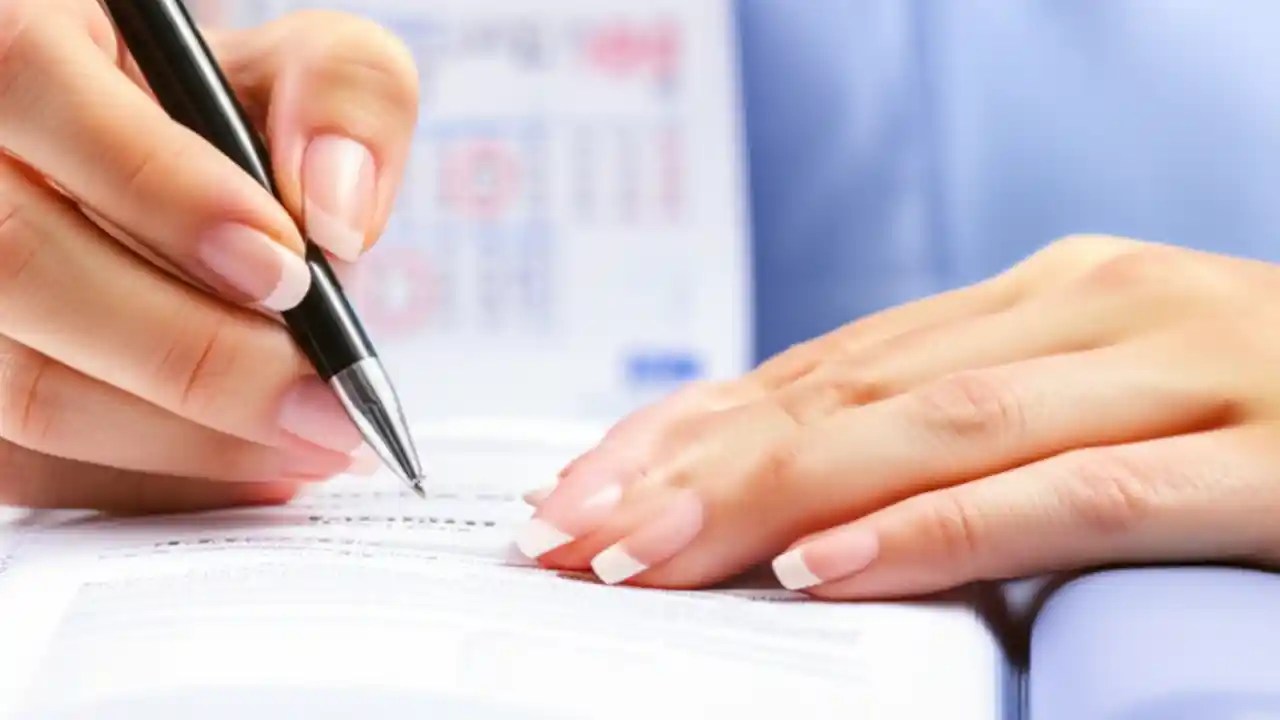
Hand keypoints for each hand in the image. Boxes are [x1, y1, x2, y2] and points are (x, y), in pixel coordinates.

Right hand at [0, 1, 417, 510]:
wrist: (166, 193)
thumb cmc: (226, 129)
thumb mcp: (300, 74)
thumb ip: (345, 97)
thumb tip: (337, 213)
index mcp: (15, 35)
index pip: (31, 81)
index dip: (161, 188)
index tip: (288, 273)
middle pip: (21, 262)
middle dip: (199, 352)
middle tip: (327, 400)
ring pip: (23, 388)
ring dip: (187, 438)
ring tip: (315, 440)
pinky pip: (37, 467)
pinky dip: (157, 482)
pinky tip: (255, 468)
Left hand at [519, 235, 1279, 596]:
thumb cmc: (1268, 413)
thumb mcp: (1095, 396)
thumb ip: (969, 427)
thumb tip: (816, 493)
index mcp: (1038, 297)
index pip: (819, 365)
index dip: (690, 428)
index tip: (584, 486)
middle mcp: (1086, 307)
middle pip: (841, 392)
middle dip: (688, 466)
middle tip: (568, 530)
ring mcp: (1175, 364)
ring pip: (925, 430)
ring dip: (767, 496)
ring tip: (644, 552)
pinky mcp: (1261, 453)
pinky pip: (1072, 493)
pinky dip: (939, 531)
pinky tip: (831, 570)